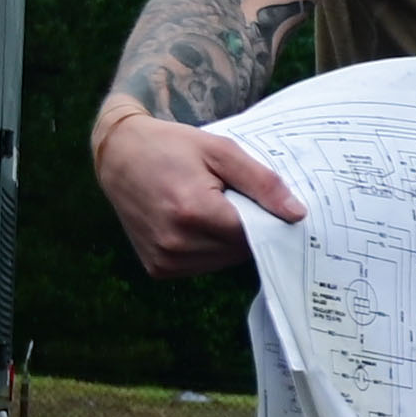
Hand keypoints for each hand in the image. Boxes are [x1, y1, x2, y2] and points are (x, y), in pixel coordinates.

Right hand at [93, 100, 303, 277]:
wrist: (119, 154)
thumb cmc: (171, 147)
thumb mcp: (220, 150)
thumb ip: (262, 182)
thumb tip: (296, 214)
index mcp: (194, 212)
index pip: (254, 233)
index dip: (265, 218)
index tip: (265, 202)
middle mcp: (177, 243)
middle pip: (240, 250)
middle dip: (245, 227)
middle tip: (229, 198)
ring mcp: (165, 260)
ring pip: (223, 262)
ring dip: (226, 241)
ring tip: (208, 209)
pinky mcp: (158, 269)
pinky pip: (201, 266)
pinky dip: (207, 249)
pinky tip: (194, 223)